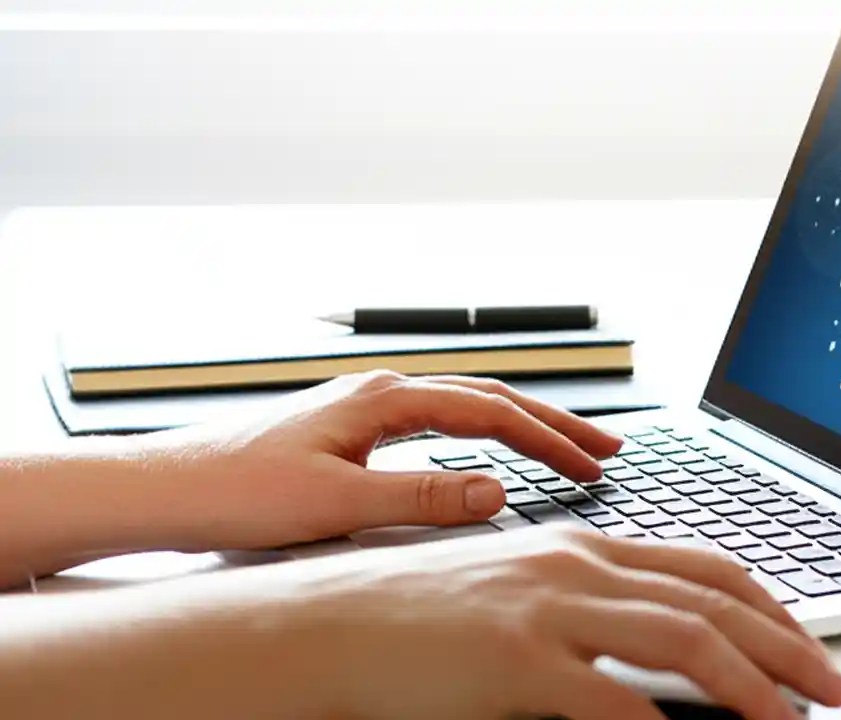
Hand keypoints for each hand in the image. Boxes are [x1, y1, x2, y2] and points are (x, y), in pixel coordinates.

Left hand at [137, 371, 622, 551]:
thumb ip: (423, 498)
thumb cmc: (236, 491)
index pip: (492, 413)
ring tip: (566, 448)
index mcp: (384, 399)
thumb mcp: (338, 504)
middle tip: (606, 449)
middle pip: (489, 399)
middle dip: (553, 424)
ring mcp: (366, 408)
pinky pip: (437, 425)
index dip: (550, 440)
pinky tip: (488, 455)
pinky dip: (481, 437)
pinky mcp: (352, 430)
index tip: (593, 465)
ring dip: (520, 428)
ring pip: (465, 409)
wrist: (166, 489)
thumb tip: (497, 492)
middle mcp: (380, 393)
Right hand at [277, 527, 840, 719]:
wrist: (324, 621)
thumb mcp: (514, 590)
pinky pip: (612, 700)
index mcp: (582, 546)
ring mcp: (547, 607)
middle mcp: (576, 566)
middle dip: (788, 645)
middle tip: (834, 686)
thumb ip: (584, 607)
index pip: (704, 567)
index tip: (806, 644)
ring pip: (684, 638)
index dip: (770, 606)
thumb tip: (650, 635)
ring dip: (752, 685)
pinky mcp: (514, 658)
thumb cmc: (413, 612)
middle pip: (714, 599)